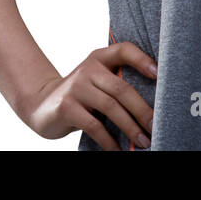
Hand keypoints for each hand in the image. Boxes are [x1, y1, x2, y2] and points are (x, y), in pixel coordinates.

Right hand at [21, 42, 156, 148]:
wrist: (41, 104)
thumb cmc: (80, 95)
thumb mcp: (96, 81)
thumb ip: (116, 83)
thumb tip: (153, 107)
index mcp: (99, 58)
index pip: (123, 50)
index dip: (142, 59)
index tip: (159, 74)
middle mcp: (88, 69)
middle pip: (121, 88)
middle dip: (142, 110)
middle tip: (156, 126)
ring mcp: (76, 87)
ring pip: (110, 107)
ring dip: (130, 127)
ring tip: (144, 142)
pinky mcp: (66, 107)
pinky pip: (94, 125)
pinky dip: (109, 140)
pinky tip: (118, 150)